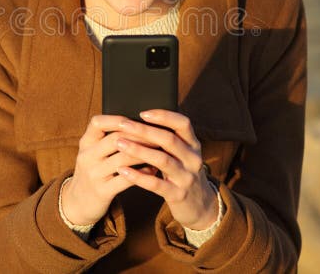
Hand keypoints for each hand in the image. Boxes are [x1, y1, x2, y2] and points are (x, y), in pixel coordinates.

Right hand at [61, 115, 153, 225]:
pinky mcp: (102, 191)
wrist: (77, 203)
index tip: (137, 118)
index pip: (97, 123)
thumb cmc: (93, 171)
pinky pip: (126, 179)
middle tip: (158, 133)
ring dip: (145, 153)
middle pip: (115, 139)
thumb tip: (139, 123)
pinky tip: (153, 169)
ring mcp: (93, 174)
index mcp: (85, 143)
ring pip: (123, 159)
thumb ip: (107, 138)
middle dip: (139, 135)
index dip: (116, 119)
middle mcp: (87, 157)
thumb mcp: (92, 153)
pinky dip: (143, 173)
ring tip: (159, 150)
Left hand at [114, 109, 218, 229]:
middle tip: (123, 125)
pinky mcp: (178, 195)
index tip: (142, 113)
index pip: (183, 124)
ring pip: (162, 160)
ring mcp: (187, 177)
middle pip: (169, 140)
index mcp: (193, 144)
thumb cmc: (182, 172)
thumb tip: (139, 120)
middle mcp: (193, 159)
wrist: (199, 206)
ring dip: (138, 150)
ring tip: (119, 144)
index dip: (164, 116)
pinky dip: (138, 176)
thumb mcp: (182, 154)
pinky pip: (156, 184)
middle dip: (144, 131)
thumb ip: (168, 140)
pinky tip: (122, 170)